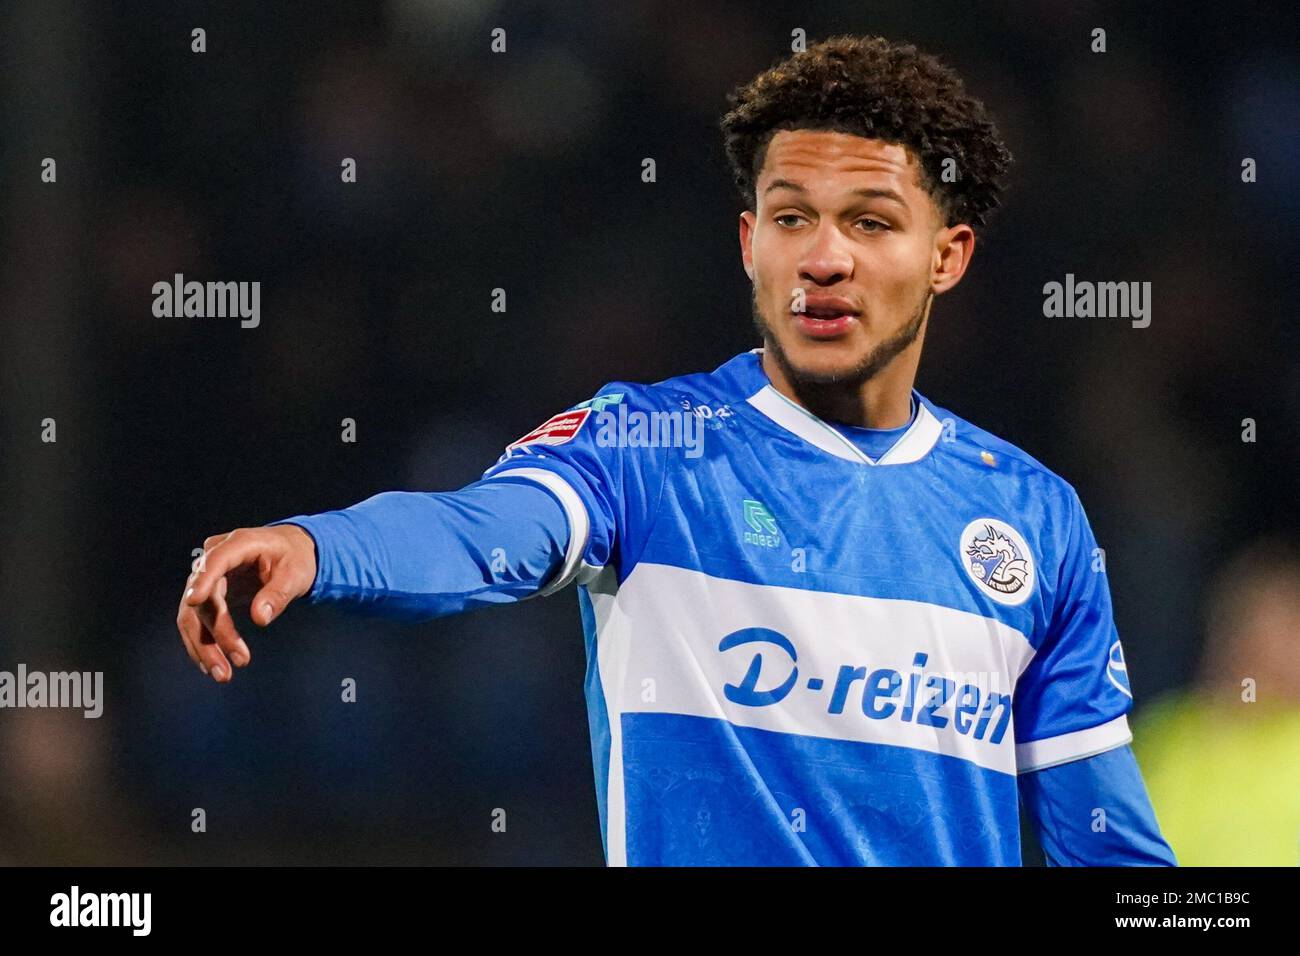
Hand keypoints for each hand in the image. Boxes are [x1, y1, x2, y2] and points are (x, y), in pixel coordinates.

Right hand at [176, 524, 316, 682]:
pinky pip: (198, 620)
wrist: (290, 551)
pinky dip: (204, 642)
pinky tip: (213, 665)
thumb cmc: (295, 558)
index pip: (214, 562)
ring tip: (222, 675)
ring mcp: (208, 576)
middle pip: (204, 598)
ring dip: (204, 646)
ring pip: (194, 614)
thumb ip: (278, 594)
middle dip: (214, 635)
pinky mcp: (208, 593)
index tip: (194, 601)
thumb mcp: (296, 574)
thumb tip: (260, 618)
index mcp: (239, 543)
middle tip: (227, 668)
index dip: (203, 581)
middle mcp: (216, 557)